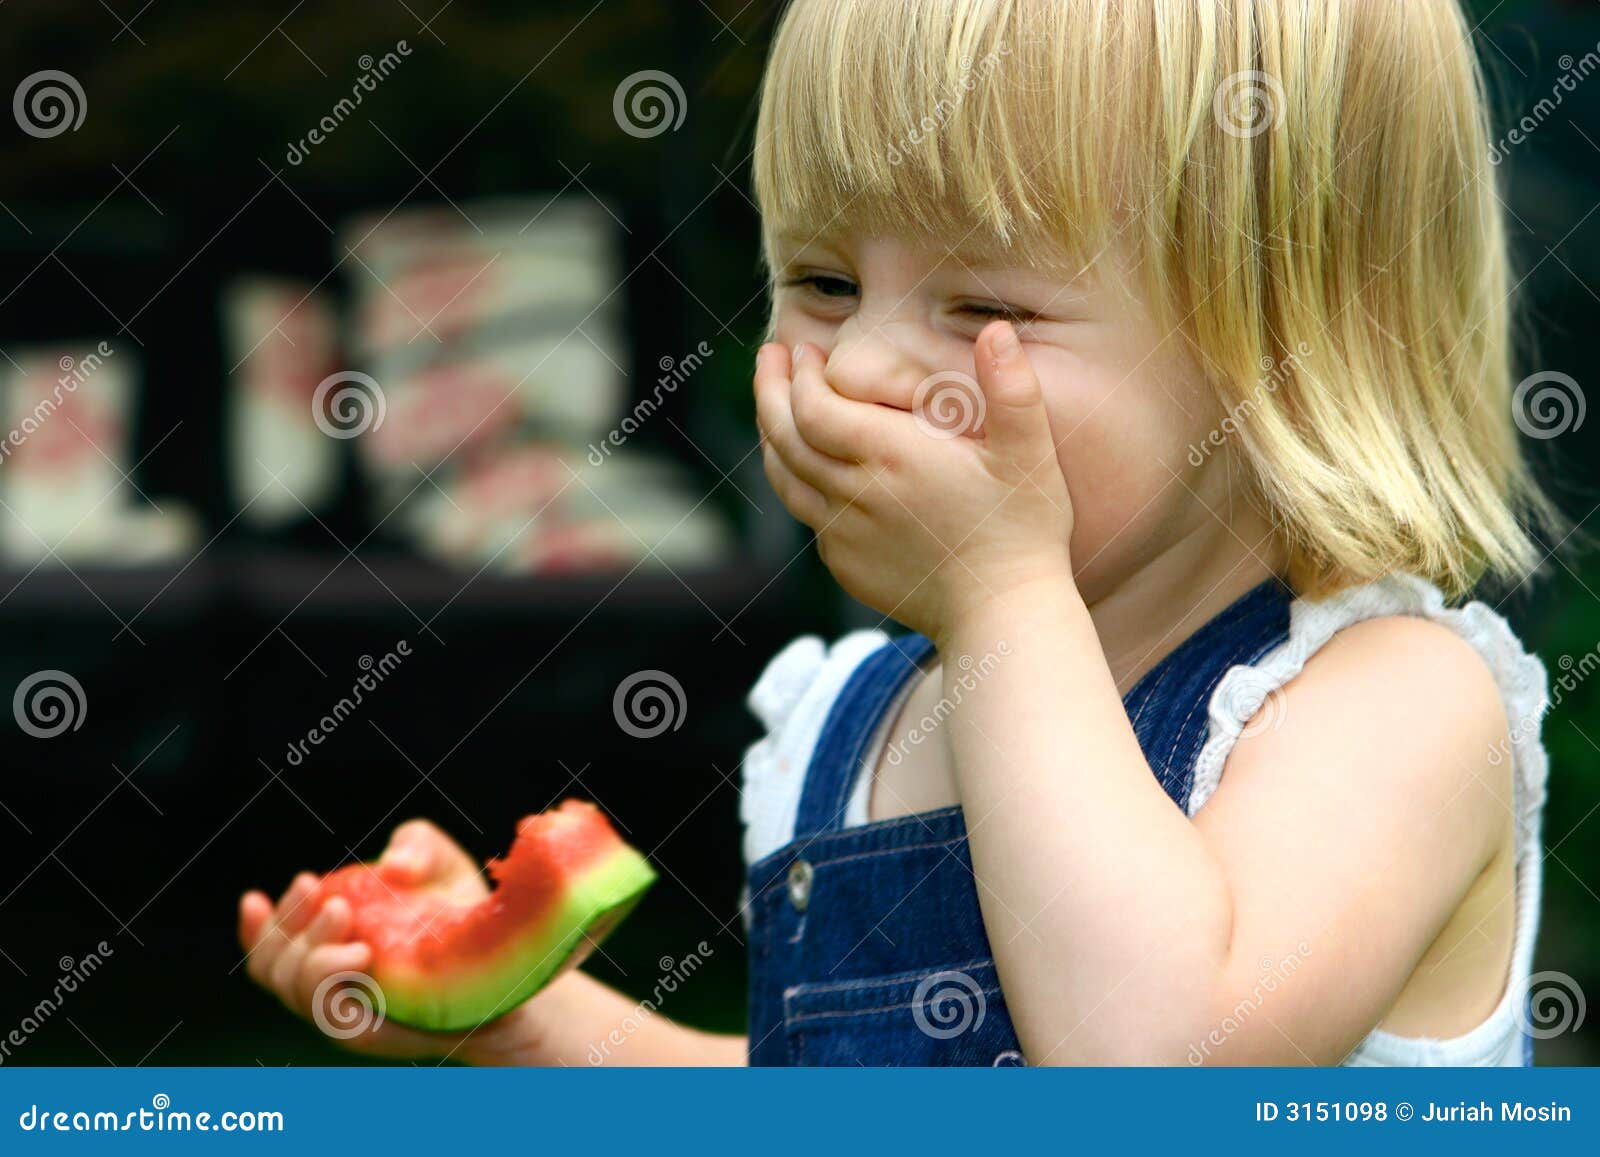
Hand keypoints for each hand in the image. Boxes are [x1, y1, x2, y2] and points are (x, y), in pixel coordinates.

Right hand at [238, 819, 538, 1061]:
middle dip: (287, 929)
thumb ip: (413, 845)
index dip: (255, 930)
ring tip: (344, 911)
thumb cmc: (466, 914)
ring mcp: (355, 1016)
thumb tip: (393, 867)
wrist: (513, 965)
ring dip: (311, 950)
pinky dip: (334, 982)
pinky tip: (360, 950)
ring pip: (299, 993)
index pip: (270, 955)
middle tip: (332, 898)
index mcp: (330, 954)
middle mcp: (335, 990)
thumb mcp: (441, 863)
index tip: (259, 895)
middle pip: (274, 972)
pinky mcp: (383, 1034)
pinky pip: (338, 1019)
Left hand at [755, 320, 1074, 642]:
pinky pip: (808, 516)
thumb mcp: (1030, 455)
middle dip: (770, 391)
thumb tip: (997, 331)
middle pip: (785, 436)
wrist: (1002, 616)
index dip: (799, 375)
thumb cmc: (1022, 531)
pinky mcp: (846, 564)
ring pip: (786, 477)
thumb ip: (1013, 389)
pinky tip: (808, 468)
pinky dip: (797, 482)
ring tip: (775, 407)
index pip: (812, 406)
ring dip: (773, 436)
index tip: (803, 350)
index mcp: (889, 456)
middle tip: (770, 359)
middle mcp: (853, 493)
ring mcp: (843, 534)